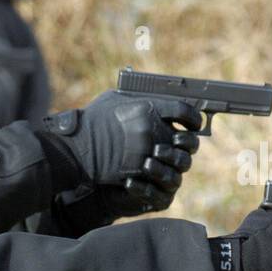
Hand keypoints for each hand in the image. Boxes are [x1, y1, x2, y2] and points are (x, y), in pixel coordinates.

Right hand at [37, 91, 202, 217]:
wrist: (77, 148)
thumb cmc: (92, 121)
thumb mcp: (114, 100)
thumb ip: (137, 99)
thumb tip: (155, 99)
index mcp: (148, 107)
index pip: (184, 110)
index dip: (194, 118)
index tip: (194, 123)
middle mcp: (151, 129)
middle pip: (186, 138)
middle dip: (189, 142)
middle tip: (184, 143)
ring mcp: (146, 151)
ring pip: (176, 159)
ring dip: (176, 160)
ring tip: (170, 159)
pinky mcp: (139, 169)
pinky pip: (160, 171)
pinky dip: (160, 171)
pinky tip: (156, 169)